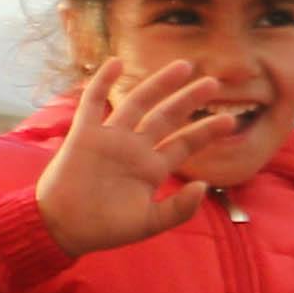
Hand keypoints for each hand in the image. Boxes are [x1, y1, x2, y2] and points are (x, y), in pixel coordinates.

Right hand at [35, 57, 247, 253]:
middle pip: (167, 117)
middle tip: (214, 83)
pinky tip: (116, 63)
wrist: (62, 229)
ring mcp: (110, 138)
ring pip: (137, 103)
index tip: (231, 121)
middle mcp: (134, 148)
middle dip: (189, 100)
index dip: (207, 131)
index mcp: (151, 168)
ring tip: (184, 66)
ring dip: (159, 84)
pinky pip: (92, 103)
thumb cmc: (105, 229)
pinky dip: (102, 82)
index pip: (184, 143)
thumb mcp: (149, 224)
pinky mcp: (84, 135)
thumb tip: (203, 185)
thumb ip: (179, 209)